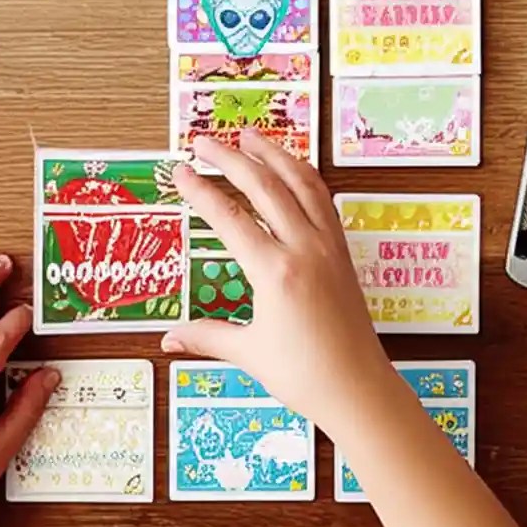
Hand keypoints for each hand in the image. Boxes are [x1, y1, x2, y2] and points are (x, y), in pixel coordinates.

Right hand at [162, 132, 394, 431]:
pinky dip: (302, 176)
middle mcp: (305, 250)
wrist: (358, 389)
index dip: (201, 191)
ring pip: (300, 183)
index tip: (181, 171)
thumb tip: (168, 339)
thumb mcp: (248, 353)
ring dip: (272, 154)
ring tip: (249, 136)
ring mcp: (328, 247)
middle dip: (230, 158)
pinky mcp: (343, 252)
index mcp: (276, 273)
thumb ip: (206, 337)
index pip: (229, 218)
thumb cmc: (306, 375)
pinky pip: (322, 200)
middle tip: (204, 140)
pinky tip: (289, 169)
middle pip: (263, 186)